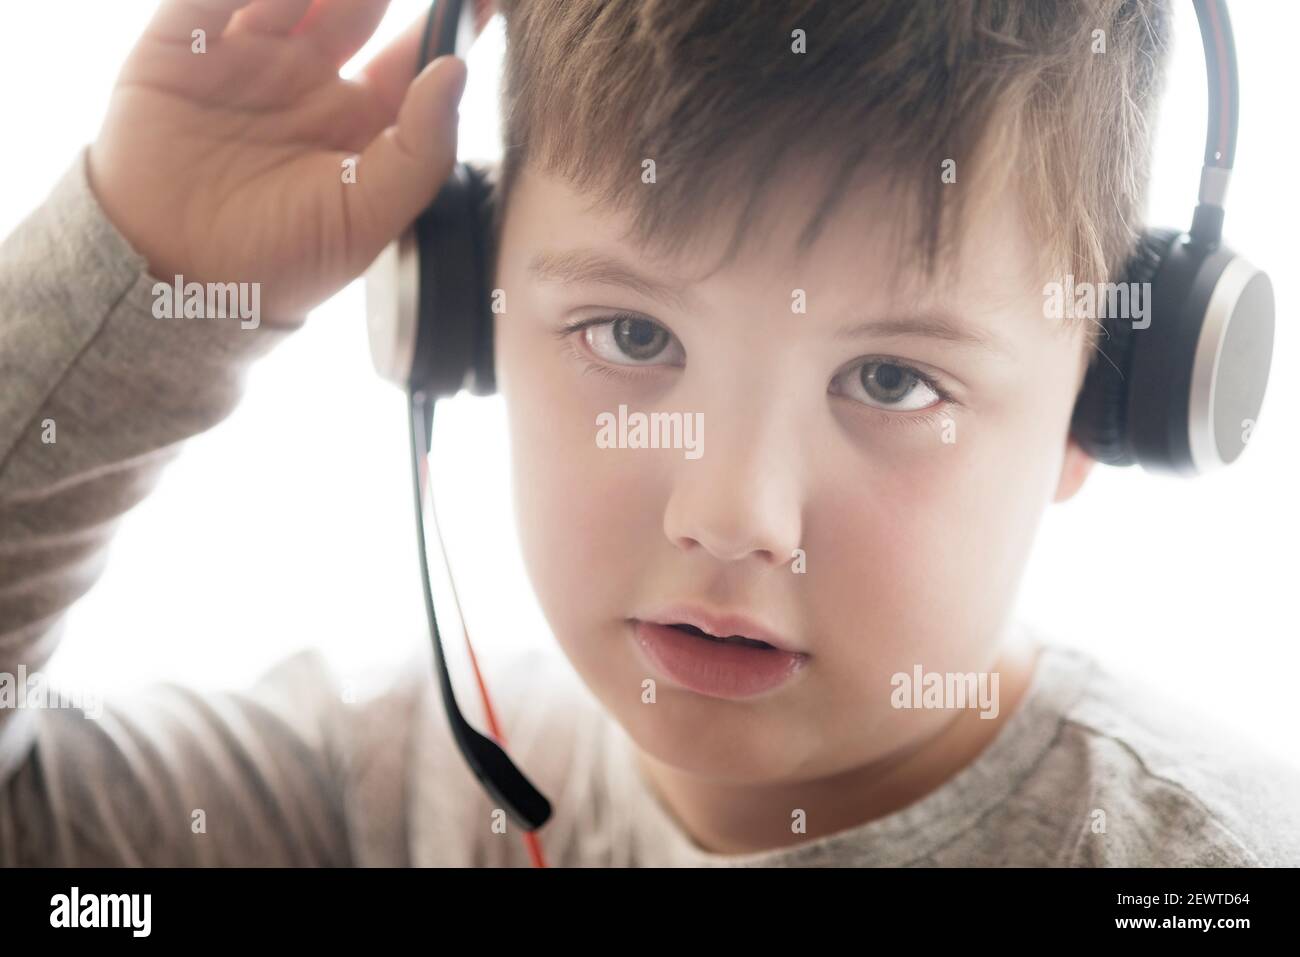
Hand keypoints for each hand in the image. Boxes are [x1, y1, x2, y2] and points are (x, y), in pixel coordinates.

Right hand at [88, 0, 469, 321]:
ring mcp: (247, 57)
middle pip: (356, 6)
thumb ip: (422, 148)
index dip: (450, 25)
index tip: (488, 2)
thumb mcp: (369, 215)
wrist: (180, 281)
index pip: (414, 56)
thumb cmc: (281, 260)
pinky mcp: (181, 46)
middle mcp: (308, 80)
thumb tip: (457, 72)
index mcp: (360, 120)